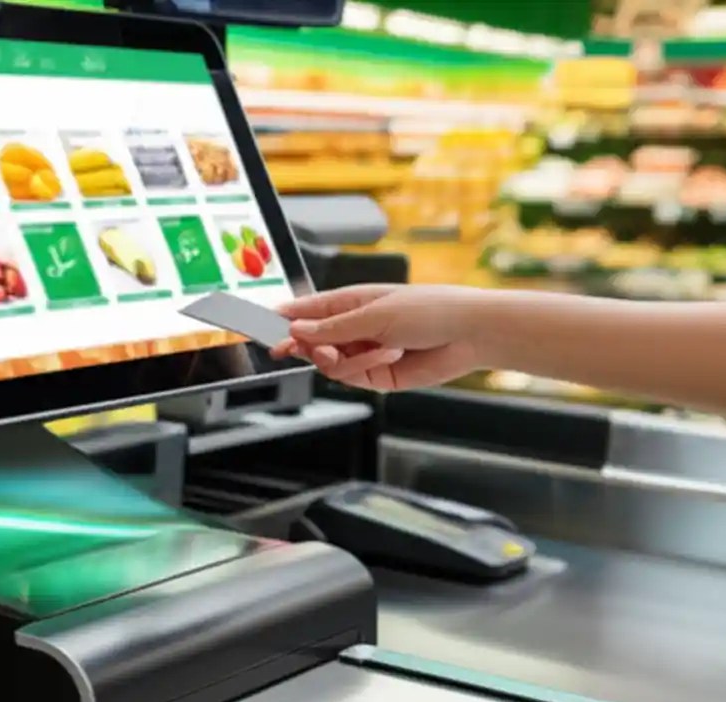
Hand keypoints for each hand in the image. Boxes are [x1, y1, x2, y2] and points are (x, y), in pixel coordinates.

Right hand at [271, 284, 487, 391]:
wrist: (468, 334)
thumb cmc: (429, 309)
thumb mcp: (374, 314)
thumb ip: (332, 328)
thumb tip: (295, 330)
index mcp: (349, 302)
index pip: (304, 310)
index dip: (280, 318)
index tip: (257, 325)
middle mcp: (352, 327)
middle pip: (308, 340)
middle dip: (303, 345)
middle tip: (296, 347)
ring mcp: (362, 351)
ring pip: (327, 362)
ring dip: (339, 357)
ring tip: (364, 349)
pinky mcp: (375, 374)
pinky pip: (350, 376)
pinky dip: (362, 366)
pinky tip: (386, 354)